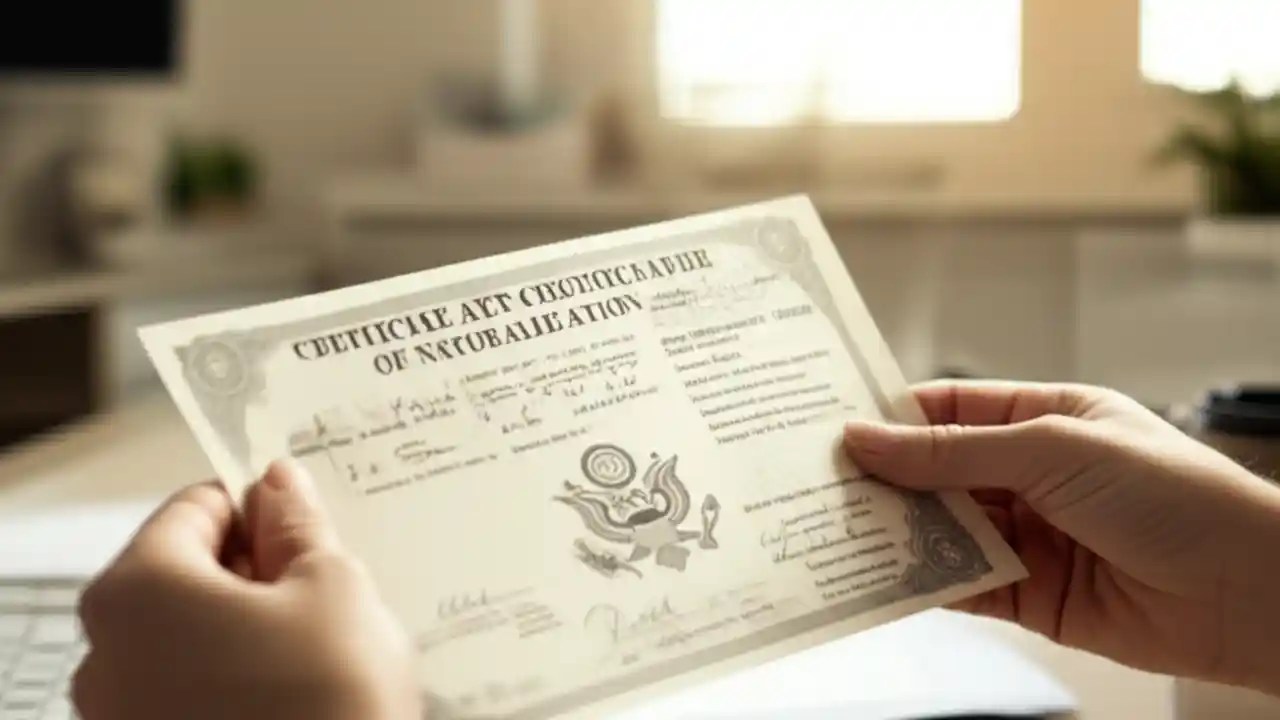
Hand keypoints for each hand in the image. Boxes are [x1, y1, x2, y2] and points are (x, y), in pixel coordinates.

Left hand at [72, 461, 420, 719]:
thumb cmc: (326, 705)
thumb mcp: (333, 589)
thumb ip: (298, 526)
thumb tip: (279, 488)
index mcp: (136, 590)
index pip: (197, 508)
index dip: (262, 506)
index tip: (310, 521)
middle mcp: (106, 654)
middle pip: (188, 577)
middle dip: (260, 574)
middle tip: (330, 592)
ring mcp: (122, 717)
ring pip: (194, 641)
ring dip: (255, 633)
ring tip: (325, 653)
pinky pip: (196, 695)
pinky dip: (243, 683)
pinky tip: (302, 698)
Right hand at [844, 381, 1279, 693]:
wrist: (1246, 590)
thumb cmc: (1171, 494)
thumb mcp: (1051, 448)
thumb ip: (952, 451)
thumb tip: (866, 439)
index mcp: (1046, 418)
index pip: (951, 408)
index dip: (893, 415)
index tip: (834, 424)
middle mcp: (1032, 475)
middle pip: (937, 472)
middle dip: (884, 477)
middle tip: (817, 481)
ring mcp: (1030, 535)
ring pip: (942, 529)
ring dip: (895, 530)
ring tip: (835, 527)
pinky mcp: (1030, 594)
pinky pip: (960, 584)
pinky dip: (921, 582)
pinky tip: (881, 576)